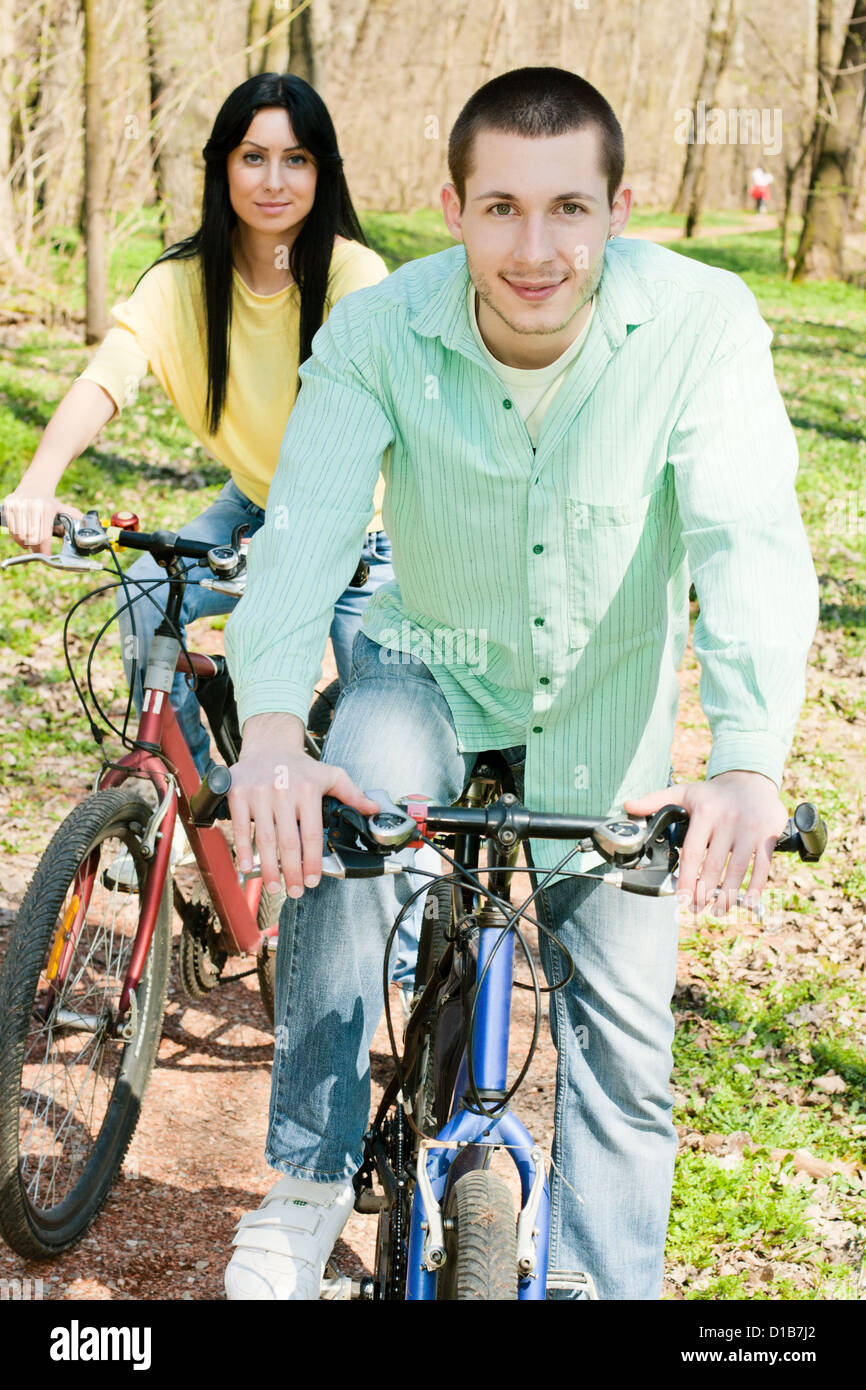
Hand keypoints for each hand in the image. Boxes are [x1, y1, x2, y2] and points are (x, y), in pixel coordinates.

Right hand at [2, 491, 82, 553]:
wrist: (34, 486)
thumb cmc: (50, 502)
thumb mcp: (64, 508)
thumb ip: (75, 518)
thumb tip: (86, 528)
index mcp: (46, 507)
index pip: (44, 535)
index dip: (44, 549)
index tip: (46, 556)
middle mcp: (31, 505)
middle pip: (32, 538)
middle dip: (36, 548)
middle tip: (39, 553)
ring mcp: (19, 505)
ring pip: (21, 535)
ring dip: (26, 544)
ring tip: (31, 546)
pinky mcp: (9, 505)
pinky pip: (12, 529)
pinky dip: (17, 538)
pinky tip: (23, 540)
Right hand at [228, 714, 379, 897]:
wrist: (269, 743)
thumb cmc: (300, 766)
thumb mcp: (329, 774)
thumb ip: (352, 793)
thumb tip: (373, 809)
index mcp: (308, 789)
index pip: (311, 834)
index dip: (312, 862)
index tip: (313, 880)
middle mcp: (283, 791)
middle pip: (288, 842)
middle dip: (292, 872)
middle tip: (296, 891)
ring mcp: (258, 793)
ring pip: (264, 839)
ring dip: (269, 868)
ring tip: (274, 887)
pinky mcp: (238, 793)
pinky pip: (239, 828)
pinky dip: (242, 850)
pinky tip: (247, 867)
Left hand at [624, 770, 787, 915]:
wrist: (751, 780)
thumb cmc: (714, 794)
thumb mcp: (684, 792)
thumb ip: (655, 800)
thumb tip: (627, 806)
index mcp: (705, 812)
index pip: (693, 852)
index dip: (687, 879)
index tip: (682, 899)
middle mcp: (728, 820)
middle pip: (714, 865)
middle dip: (705, 893)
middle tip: (698, 909)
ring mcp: (750, 828)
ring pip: (738, 869)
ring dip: (728, 895)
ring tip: (718, 910)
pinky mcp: (768, 834)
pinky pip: (762, 866)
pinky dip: (755, 886)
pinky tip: (747, 902)